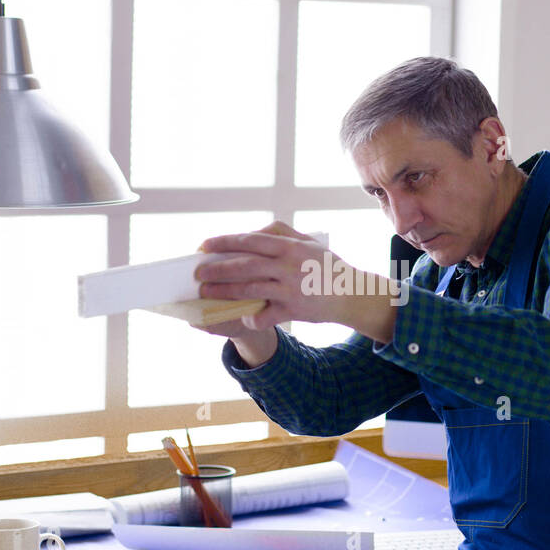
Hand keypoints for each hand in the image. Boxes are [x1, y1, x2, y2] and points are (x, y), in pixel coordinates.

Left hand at [193, 221, 347, 332]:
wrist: (352, 294)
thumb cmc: (327, 266)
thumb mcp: (307, 242)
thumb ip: (280, 232)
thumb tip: (251, 231)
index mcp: (289, 247)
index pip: (250, 240)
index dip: (224, 242)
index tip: (204, 245)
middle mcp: (288, 266)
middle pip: (244, 265)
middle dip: (217, 269)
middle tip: (198, 273)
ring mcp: (290, 289)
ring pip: (249, 289)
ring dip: (224, 292)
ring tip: (206, 292)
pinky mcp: (293, 311)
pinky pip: (266, 316)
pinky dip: (252, 318)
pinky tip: (244, 317)